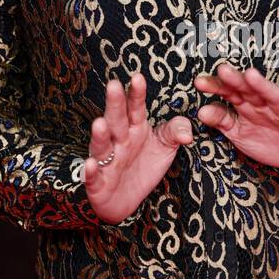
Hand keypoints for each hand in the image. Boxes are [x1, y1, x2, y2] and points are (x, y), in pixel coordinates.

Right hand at [82, 72, 192, 223]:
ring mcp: (106, 161)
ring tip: (100, 123)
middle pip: (116, 120)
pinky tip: (90, 164)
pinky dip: (90, 171)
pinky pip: (93, 176)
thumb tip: (188, 132)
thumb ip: (175, 132)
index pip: (136, 108)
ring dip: (100, 135)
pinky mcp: (98, 182)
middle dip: (115, 104)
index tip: (138, 78)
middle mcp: (118, 141)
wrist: (126, 201)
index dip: (136, 94)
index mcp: (135, 129)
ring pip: (101, 146)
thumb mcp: (165, 148)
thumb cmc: (143, 167)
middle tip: (114, 85)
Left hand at [194, 62, 278, 177]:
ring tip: (251, 76)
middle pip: (250, 90)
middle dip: (237, 81)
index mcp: (249, 106)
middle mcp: (266, 103)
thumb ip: (223, 121)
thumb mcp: (241, 135)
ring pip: (274, 95)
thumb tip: (201, 111)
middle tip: (222, 70)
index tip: (199, 83)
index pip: (230, 92)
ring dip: (263, 86)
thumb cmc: (270, 143)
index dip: (216, 87)